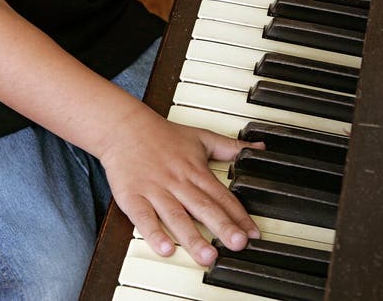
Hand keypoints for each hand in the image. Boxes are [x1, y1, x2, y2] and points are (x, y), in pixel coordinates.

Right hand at [100, 107, 263, 265]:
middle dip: (221, 226)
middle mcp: (177, 181)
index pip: (221, 196)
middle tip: (238, 244)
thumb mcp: (200, 137)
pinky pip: (144, 218)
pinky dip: (154, 233)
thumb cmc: (162, 134)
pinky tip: (165, 248)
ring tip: (207, 256)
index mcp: (195, 170)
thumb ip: (230, 147)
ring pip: (176, 216)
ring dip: (192, 236)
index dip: (239, 215)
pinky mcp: (133, 196)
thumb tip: (259, 148)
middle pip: (202, 207)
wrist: (123, 126)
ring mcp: (155, 190)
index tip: (253, 235)